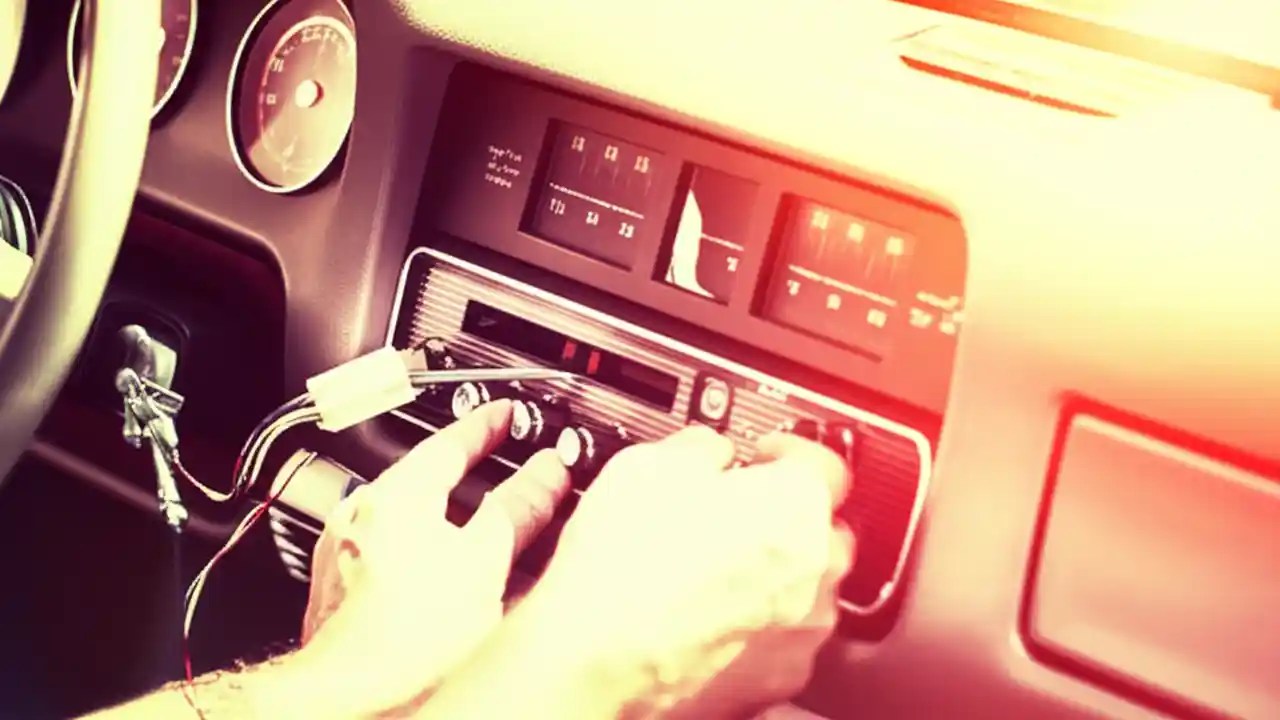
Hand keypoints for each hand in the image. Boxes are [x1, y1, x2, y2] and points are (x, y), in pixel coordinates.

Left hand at [296, 401, 571, 717]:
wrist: (346, 707)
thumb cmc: (402, 645)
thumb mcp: (484, 565)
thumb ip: (518, 510)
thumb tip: (547, 473)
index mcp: (393, 497)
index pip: (449, 441)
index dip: (485, 425)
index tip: (506, 415)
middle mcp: (361, 519)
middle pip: (426, 480)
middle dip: (472, 476)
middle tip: (508, 468)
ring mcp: (347, 560)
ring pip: (412, 524)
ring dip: (452, 522)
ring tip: (491, 533)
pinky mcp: (344, 600)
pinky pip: (397, 560)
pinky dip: (430, 559)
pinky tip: (454, 586)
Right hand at [531, 425, 853, 717]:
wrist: (596, 653)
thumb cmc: (624, 564)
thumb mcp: (653, 463)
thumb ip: (703, 446)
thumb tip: (710, 453)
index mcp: (795, 504)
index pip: (823, 461)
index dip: (786, 450)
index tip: (760, 453)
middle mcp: (812, 566)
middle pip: (819, 523)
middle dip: (784, 510)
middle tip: (734, 504)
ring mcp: (796, 625)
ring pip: (801, 579)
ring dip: (770, 564)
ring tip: (710, 558)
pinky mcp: (775, 672)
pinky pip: (776, 626)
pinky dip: (751, 612)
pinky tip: (704, 602)